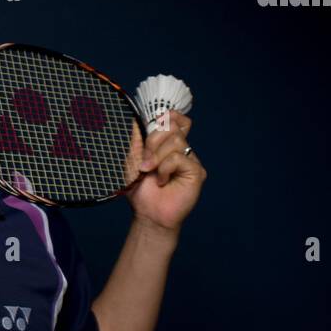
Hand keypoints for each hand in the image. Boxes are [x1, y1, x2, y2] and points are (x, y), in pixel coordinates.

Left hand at [124, 110, 205, 234]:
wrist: (148, 214)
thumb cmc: (141, 191)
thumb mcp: (133, 161)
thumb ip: (137, 141)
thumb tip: (135, 120)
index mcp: (168, 146)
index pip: (178, 121)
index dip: (169, 117)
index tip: (156, 123)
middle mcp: (182, 151)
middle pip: (173, 127)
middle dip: (153, 141)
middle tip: (145, 161)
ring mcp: (191, 160)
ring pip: (176, 141)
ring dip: (157, 156)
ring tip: (150, 172)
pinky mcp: (197, 172)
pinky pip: (179, 158)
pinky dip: (165, 168)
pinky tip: (163, 181)